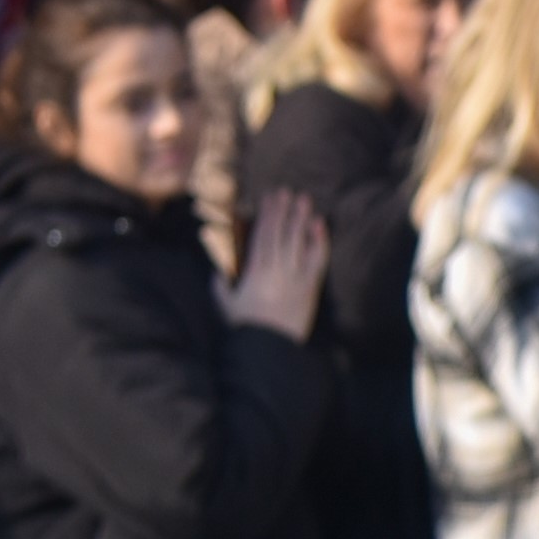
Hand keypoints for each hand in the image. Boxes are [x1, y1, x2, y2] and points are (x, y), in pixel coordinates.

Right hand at [219, 191, 325, 340]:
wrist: (269, 347)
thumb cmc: (246, 328)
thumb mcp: (226, 305)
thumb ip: (221, 286)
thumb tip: (218, 273)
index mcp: (255, 270)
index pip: (262, 235)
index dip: (267, 215)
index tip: (269, 198)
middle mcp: (275, 269)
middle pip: (280, 233)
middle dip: (283, 211)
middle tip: (287, 191)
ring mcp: (294, 277)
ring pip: (298, 242)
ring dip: (301, 219)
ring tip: (304, 200)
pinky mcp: (309, 288)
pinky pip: (316, 260)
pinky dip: (319, 242)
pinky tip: (320, 225)